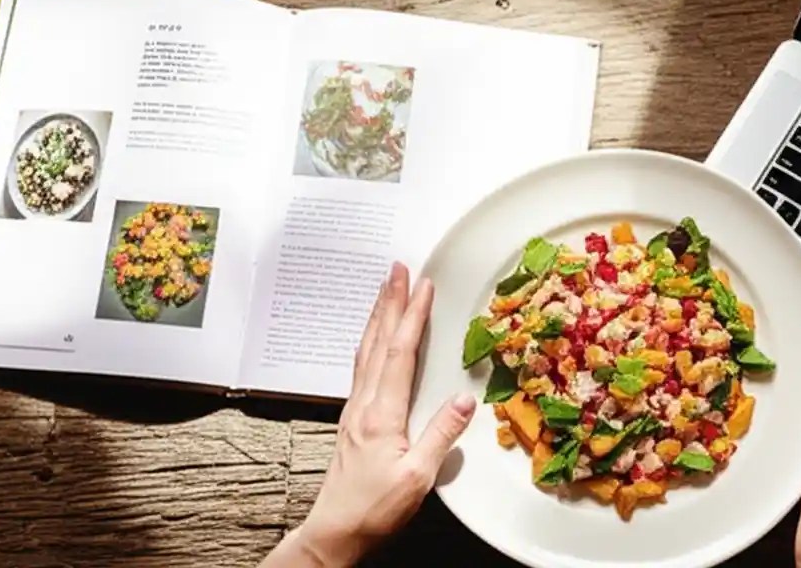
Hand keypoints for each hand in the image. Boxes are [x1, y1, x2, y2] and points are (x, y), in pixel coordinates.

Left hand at [261, 263, 475, 567]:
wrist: (336, 531)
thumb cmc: (375, 508)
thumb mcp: (417, 476)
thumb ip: (441, 435)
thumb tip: (464, 400)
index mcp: (381, 413)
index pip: (399, 354)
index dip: (412, 317)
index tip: (423, 286)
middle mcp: (364, 404)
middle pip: (378, 341)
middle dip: (390, 302)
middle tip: (397, 268)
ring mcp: (355, 410)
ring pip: (366, 351)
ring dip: (378, 316)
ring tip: (385, 290)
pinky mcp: (353, 419)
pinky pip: (363, 366)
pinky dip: (372, 341)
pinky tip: (374, 339)